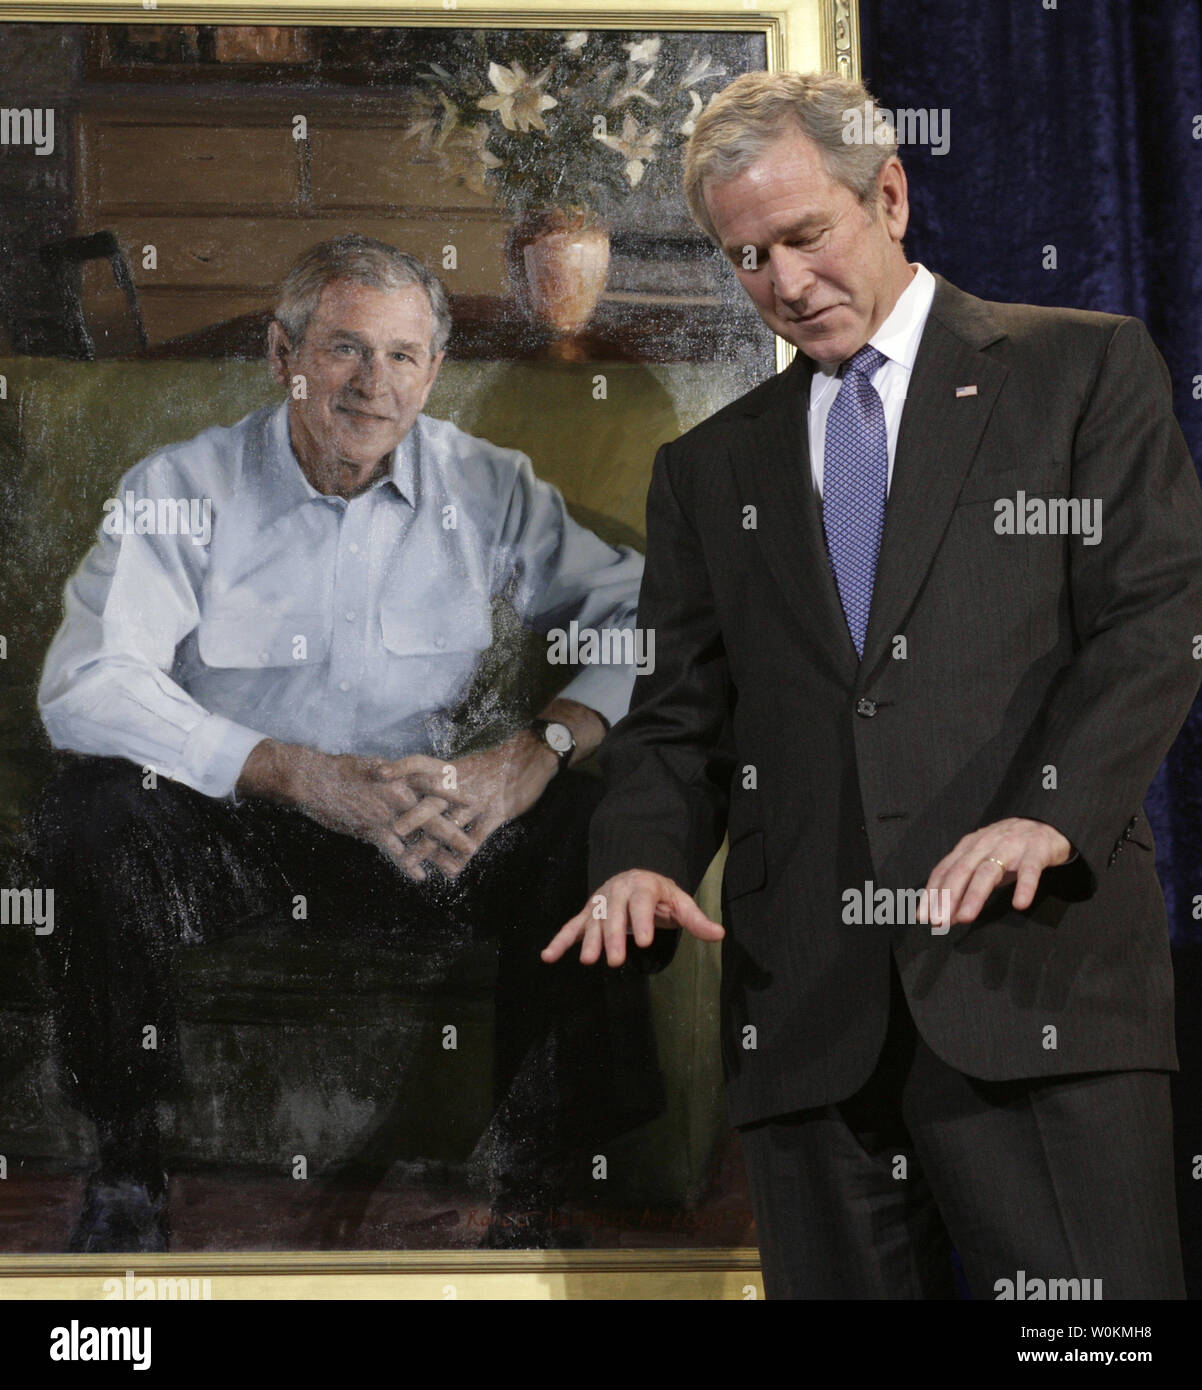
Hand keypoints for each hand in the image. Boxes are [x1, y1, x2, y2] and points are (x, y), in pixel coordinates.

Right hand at [237, 740, 475, 880]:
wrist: (313, 779)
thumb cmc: (340, 770)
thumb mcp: (373, 766)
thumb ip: (393, 775)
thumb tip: (404, 775)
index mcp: (400, 777)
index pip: (435, 786)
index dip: (454, 795)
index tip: (474, 801)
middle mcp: (399, 795)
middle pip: (434, 816)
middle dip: (454, 832)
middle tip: (473, 845)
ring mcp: (387, 814)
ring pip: (419, 837)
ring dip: (437, 855)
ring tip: (455, 869)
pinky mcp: (372, 829)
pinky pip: (395, 852)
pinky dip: (409, 865)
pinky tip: (421, 878)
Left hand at [382, 732, 559, 879]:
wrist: (532, 755)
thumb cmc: (497, 761)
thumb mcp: (468, 765)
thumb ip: (445, 775)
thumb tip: (417, 782)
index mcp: (452, 768)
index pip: (421, 763)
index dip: (401, 767)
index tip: (378, 772)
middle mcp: (461, 784)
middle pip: (432, 799)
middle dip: (412, 816)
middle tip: (393, 830)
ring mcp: (478, 801)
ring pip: (449, 825)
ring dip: (428, 845)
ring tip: (410, 861)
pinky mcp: (495, 815)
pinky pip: (475, 838)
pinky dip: (461, 857)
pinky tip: (450, 871)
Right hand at [542, 869, 724, 967]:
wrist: (635, 876)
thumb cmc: (660, 894)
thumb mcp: (680, 902)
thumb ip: (696, 920)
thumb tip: (719, 934)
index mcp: (642, 885)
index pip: (641, 902)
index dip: (642, 920)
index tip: (644, 941)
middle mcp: (617, 890)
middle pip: (614, 914)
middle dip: (613, 937)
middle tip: (615, 960)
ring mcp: (600, 902)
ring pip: (593, 921)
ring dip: (589, 941)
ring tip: (589, 961)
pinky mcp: (587, 913)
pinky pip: (571, 927)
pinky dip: (559, 941)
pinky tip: (548, 956)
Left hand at [920, 817, 1072, 927]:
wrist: (1044, 826)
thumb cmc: (1008, 848)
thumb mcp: (981, 860)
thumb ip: (964, 883)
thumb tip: (945, 912)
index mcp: (968, 847)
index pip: (944, 870)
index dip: (932, 893)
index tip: (923, 916)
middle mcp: (985, 845)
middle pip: (962, 871)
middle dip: (947, 897)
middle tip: (939, 921)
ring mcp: (1010, 847)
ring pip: (988, 872)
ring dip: (975, 896)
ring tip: (965, 918)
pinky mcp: (1035, 852)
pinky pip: (1029, 870)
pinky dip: (1024, 887)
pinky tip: (1019, 904)